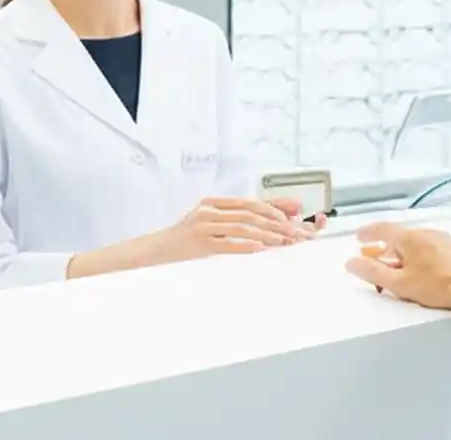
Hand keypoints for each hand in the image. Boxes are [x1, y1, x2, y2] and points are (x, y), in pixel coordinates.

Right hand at [147, 196, 316, 263]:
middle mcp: (208, 210)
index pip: (249, 202)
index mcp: (213, 202)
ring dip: (265, 234)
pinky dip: (245, 245)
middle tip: (294, 229)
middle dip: (275, 221)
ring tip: (282, 240)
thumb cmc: (183, 237)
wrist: (155, 248)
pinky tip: (259, 248)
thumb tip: (262, 222)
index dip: (274, 205)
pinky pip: (226, 243)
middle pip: (249, 213)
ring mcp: (203, 225)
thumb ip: (230, 219)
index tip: (295, 210)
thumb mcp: (206, 221)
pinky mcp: (198, 242)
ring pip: (241, 226)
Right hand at [344, 222, 450, 312]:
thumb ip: (373, 272)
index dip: (368, 233)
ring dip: (403, 252)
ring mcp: (442, 238)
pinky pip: (430, 246)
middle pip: (399, 237)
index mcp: (409, 238)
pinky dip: (420, 254)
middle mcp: (425, 232)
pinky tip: (423, 269)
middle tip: (376, 259)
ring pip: (416, 242)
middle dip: (385, 248)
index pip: (382, 229)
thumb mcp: (399, 284)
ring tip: (400, 268)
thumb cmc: (436, 286)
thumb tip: (351, 263)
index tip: (359, 238)